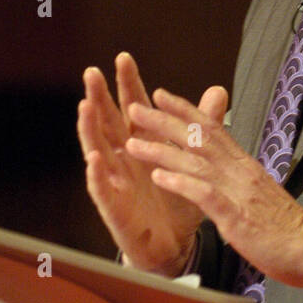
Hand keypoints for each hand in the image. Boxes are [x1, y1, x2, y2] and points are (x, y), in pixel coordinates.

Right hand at [77, 52, 211, 277]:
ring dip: (89, 129)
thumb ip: (202, 124)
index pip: (133, 108)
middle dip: (99, 97)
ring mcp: (116, 183)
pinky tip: (93, 159)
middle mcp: (124, 159)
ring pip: (98, 151)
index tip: (124, 58)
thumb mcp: (193, 158)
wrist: (174, 245)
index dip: (128, 84)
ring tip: (85, 106)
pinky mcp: (115, 209)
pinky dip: (96, 175)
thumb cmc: (176, 200)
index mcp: (142, 143)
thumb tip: (218, 90)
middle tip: (92, 73)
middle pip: (108, 122)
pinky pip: (102, 190)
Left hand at [125, 88, 302, 288]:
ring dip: (162, 151)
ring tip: (134, 144)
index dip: (185, 109)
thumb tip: (221, 163)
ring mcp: (238, 193)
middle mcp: (240, 171)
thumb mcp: (257, 192)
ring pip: (195, 162)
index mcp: (244, 165)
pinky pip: (205, 196)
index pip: (212, 127)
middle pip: (198, 138)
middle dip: (164, 121)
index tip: (161, 95)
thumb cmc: (284, 225)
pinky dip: (181, 184)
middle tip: (135, 107)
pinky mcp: (237, 217)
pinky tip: (159, 178)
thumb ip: (237, 175)